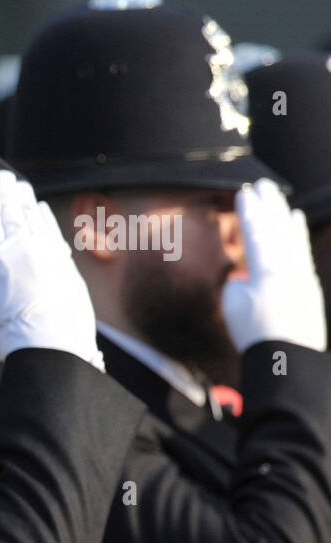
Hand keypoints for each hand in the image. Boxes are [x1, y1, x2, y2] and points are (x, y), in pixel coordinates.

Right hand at [0, 170, 102, 368]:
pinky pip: (51, 232)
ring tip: (18, 185)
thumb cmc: (13, 334)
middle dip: (5, 192)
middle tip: (1, 175)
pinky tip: (39, 208)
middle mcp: (23, 249)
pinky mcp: (65, 263)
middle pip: (11, 213)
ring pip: (33, 218)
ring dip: (24, 200)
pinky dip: (44, 218)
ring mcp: (47, 253)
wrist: (52, 346)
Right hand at [223, 178, 325, 351]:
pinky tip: (296, 223)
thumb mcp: (233, 305)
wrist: (287, 357)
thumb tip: (242, 273)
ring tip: (279, 198)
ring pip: (293, 239)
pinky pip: (302, 251)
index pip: (256, 234)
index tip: (244, 193)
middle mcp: (288, 268)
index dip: (250, 212)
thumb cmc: (254, 333)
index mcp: (266, 270)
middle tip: (263, 185)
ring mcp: (301, 275)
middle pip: (278, 230)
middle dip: (270, 206)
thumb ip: (236, 282)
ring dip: (285, 216)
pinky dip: (298, 234)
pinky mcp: (308, 286)